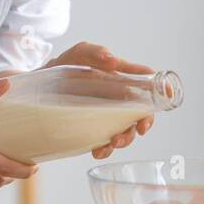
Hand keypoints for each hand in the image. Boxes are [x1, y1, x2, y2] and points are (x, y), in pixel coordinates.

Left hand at [43, 41, 155, 158]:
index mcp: (120, 78)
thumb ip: (94, 52)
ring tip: (112, 142)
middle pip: (141, 113)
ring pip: (126, 131)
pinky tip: (97, 151)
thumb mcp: (78, 53)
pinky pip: (106, 143)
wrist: (38, 87)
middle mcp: (118, 98)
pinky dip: (105, 149)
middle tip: (139, 130)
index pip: (146, 82)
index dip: (159, 89)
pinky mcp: (94, 130)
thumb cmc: (64, 65)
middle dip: (143, 123)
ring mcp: (107, 115)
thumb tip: (111, 60)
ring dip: (125, 139)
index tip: (165, 96)